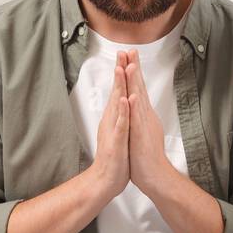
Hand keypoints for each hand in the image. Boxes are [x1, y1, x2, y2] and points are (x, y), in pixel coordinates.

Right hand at [90, 52, 130, 201]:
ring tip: (121, 68)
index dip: (123, 73)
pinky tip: (125, 100)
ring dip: (119, 86)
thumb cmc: (115, 156)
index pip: (120, 90)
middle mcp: (112, 119)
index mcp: (115, 116)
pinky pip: (120, 124)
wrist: (106, 179)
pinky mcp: (116, 141)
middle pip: (116, 91)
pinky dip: (122, 112)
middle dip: (120, 71)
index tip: (126, 55)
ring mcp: (113, 129)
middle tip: (122, 53)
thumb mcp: (119, 131)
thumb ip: (120, 116)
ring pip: (116, 104)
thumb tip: (122, 102)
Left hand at [122, 49, 171, 198]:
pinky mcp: (141, 135)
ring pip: (139, 99)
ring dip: (135, 82)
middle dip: (134, 68)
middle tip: (130, 50)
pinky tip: (132, 96)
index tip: (130, 56)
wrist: (154, 175)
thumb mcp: (143, 132)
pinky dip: (134, 107)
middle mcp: (146, 116)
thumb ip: (142, 118)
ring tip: (130, 65)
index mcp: (144, 114)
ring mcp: (144, 124)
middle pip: (140, 88)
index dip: (134, 72)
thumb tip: (140, 108)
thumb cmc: (147, 157)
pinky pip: (136, 119)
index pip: (138, 89)